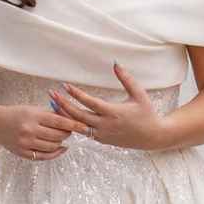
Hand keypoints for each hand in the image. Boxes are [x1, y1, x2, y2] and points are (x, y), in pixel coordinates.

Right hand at [0, 102, 83, 161]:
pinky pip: (44, 156)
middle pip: (58, 136)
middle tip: (70, 131)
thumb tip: (71, 119)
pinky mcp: (23, 153)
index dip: (74, 125)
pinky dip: (54, 153)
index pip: (59, 122)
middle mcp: (30, 130)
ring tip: (62, 138)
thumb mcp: (33, 109)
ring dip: (60, 143)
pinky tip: (59, 148)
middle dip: (67, 134)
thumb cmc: (17, 114)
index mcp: (33, 116)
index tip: (84, 127)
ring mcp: (26, 143)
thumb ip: (51, 114)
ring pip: (53, 147)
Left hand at [51, 64, 168, 150]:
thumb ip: (126, 78)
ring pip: (77, 126)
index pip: (89, 102)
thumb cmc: (146, 112)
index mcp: (113, 112)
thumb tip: (115, 63)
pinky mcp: (101, 140)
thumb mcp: (138, 94)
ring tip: (52, 104)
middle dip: (63, 104)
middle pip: (78, 115)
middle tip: (51, 93)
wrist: (152, 137)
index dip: (76, 94)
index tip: (65, 85)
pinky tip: (63, 116)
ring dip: (64, 115)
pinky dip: (72, 124)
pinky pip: (83, 132)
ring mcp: (102, 134)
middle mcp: (105, 125)